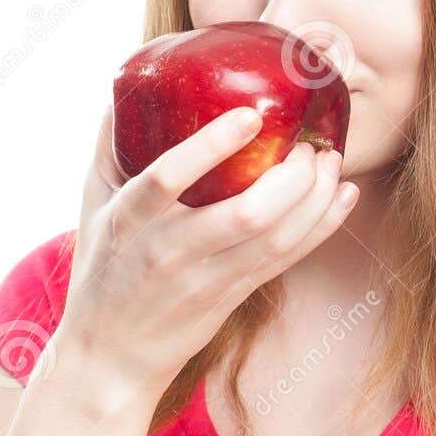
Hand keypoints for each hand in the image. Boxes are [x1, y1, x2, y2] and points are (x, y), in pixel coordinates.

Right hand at [57, 101, 358, 396]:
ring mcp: (206, 278)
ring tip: (331, 163)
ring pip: (275, 239)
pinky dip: (322, 227)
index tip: (250, 116)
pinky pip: (287, 260)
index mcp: (130, 219)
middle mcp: (170, 250)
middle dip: (291, 176)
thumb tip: (130, 81)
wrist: (110, 354)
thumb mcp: (93, 202)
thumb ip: (110, 142)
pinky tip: (343, 196)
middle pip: (245, 214)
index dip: (211, 146)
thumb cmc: (102, 267)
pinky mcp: (233, 295)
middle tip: (309, 143)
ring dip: (314, 198)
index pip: (167, 178)